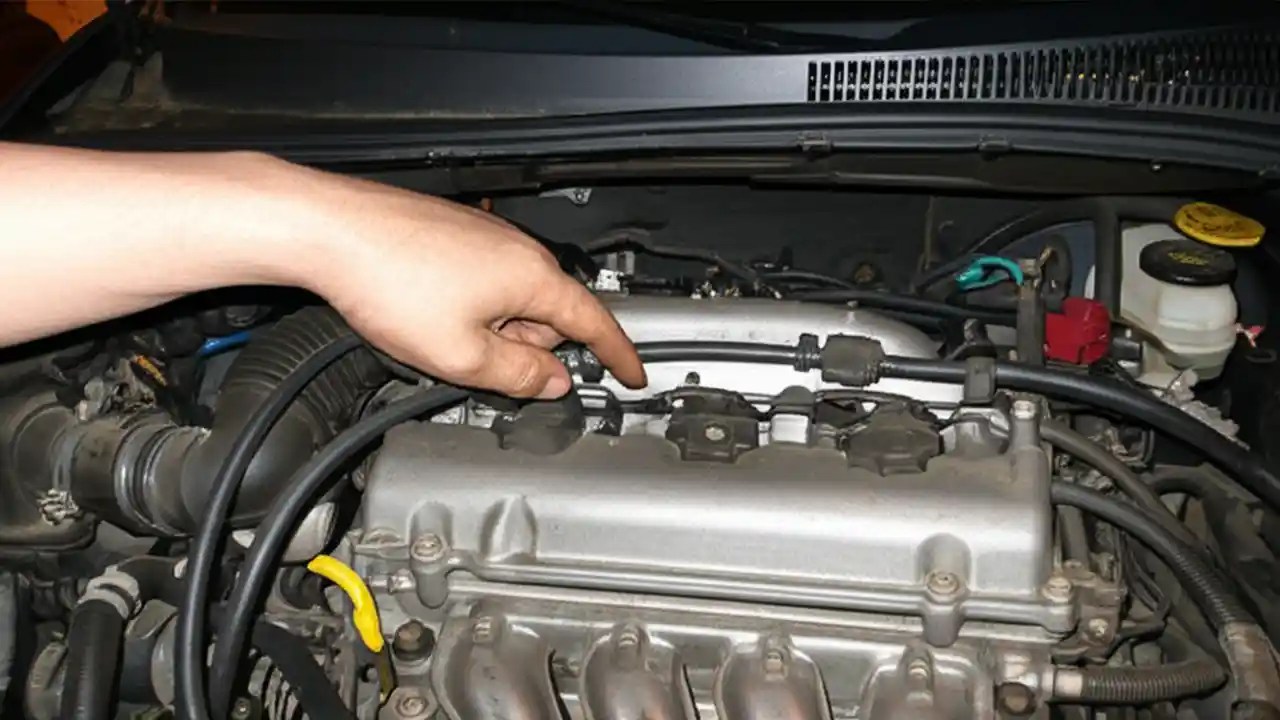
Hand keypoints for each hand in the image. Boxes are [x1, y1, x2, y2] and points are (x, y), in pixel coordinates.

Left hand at [281, 167, 645, 398]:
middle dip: (526, 348)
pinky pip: (482, 281)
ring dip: (489, 329)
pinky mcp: (456, 233)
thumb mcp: (461, 356)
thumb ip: (518, 376)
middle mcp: (518, 248)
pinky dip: (466, 307)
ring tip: (437, 335)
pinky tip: (426, 314)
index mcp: (533, 278)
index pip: (595, 324)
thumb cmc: (388, 280)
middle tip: (480, 366)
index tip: (633, 374)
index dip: (618, 356)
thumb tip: (552, 383)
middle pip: (547, 317)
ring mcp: (486, 236)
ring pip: (510, 300)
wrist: (331, 230)